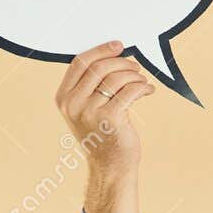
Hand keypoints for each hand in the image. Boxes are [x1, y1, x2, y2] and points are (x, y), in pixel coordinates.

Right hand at [55, 40, 155, 172]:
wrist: (110, 167)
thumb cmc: (102, 136)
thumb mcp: (86, 110)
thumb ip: (90, 86)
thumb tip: (113, 57)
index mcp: (63, 98)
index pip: (80, 63)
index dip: (101, 50)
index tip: (118, 46)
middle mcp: (73, 104)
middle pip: (99, 67)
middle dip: (122, 62)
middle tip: (136, 67)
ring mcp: (90, 112)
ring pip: (117, 78)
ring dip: (134, 75)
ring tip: (142, 81)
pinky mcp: (110, 118)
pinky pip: (130, 91)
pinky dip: (143, 86)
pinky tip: (148, 90)